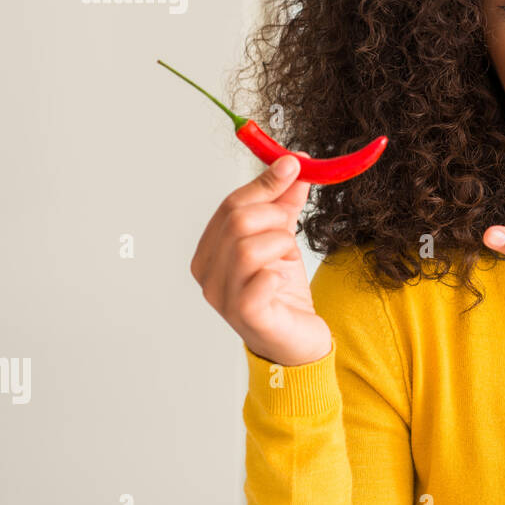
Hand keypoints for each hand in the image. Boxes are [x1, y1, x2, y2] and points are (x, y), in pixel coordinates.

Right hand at [191, 155, 332, 367]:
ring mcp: (222, 297)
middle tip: (291, 227)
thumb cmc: (283, 292)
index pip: (231, 205)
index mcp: (209, 250)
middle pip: (237, 222)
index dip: (265, 182)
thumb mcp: (283, 239)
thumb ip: (284, 204)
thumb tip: (293, 165)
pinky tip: (282, 279)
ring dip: (280, 244)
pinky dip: (277, 273)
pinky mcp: (245, 316)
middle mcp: (207, 274)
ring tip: (287, 258)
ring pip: (247, 247)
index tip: (294, 164)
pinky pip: (258, 283)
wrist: (297, 339)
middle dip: (274, 215)